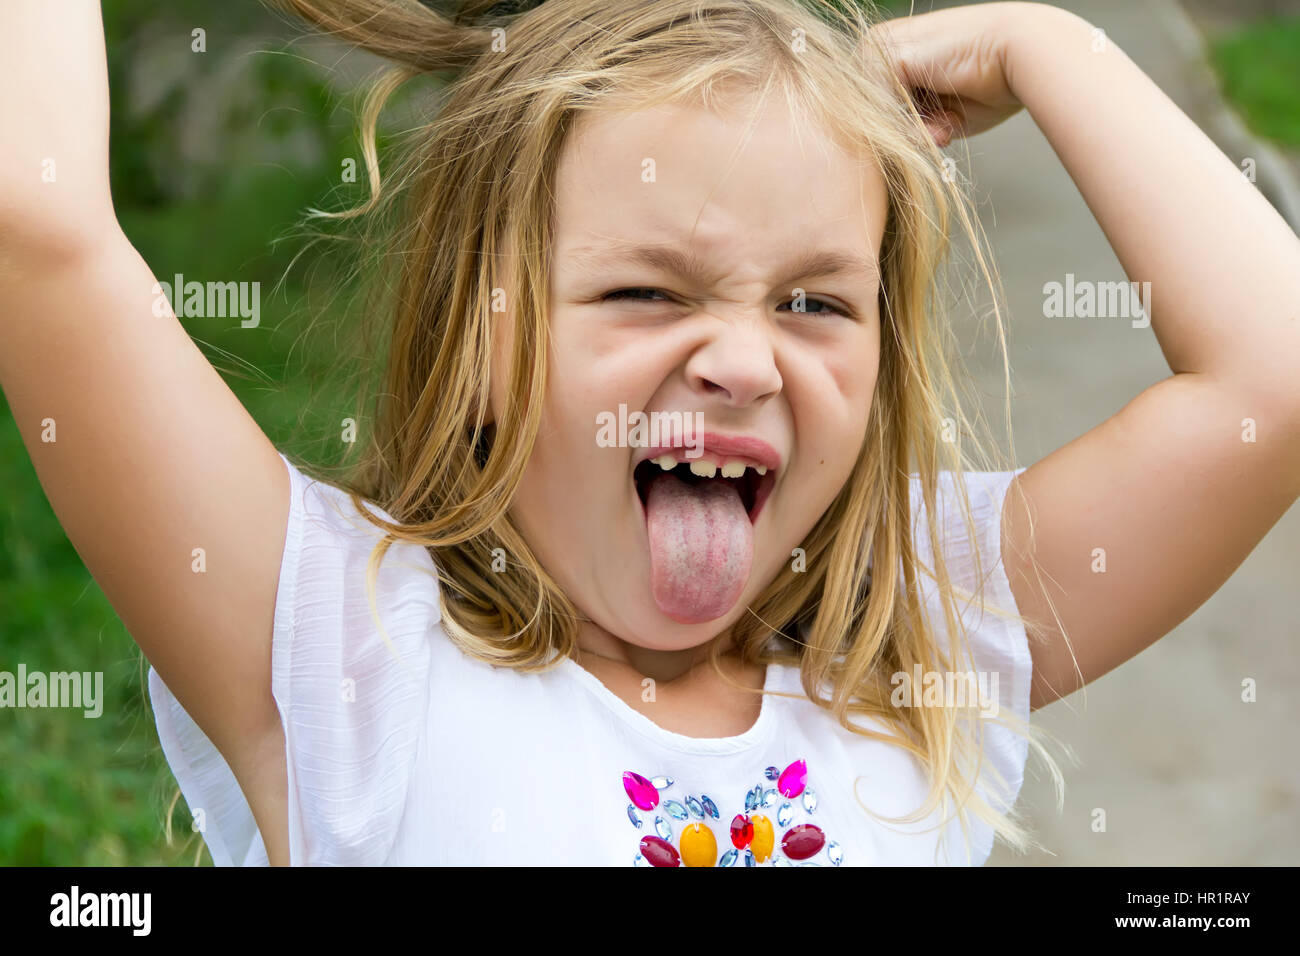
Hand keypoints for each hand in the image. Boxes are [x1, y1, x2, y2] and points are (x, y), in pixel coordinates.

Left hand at [871, 2, 1046, 146]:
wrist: (1022, 57)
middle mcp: (878, 45)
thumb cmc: (990, 86)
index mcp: (889, 54)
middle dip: (905, 134)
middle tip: (944, 131)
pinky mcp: (888, 54)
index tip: (940, 133)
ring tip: (946, 124)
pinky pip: (880, 110)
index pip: (871, 112)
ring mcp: (879, 46)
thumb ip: (906, 128)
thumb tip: (882, 151)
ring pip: (872, 116)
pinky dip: (909, 126)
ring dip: (909, 132)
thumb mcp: (937, 114)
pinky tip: (941, 117)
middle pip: (867, 115)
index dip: (903, 134)